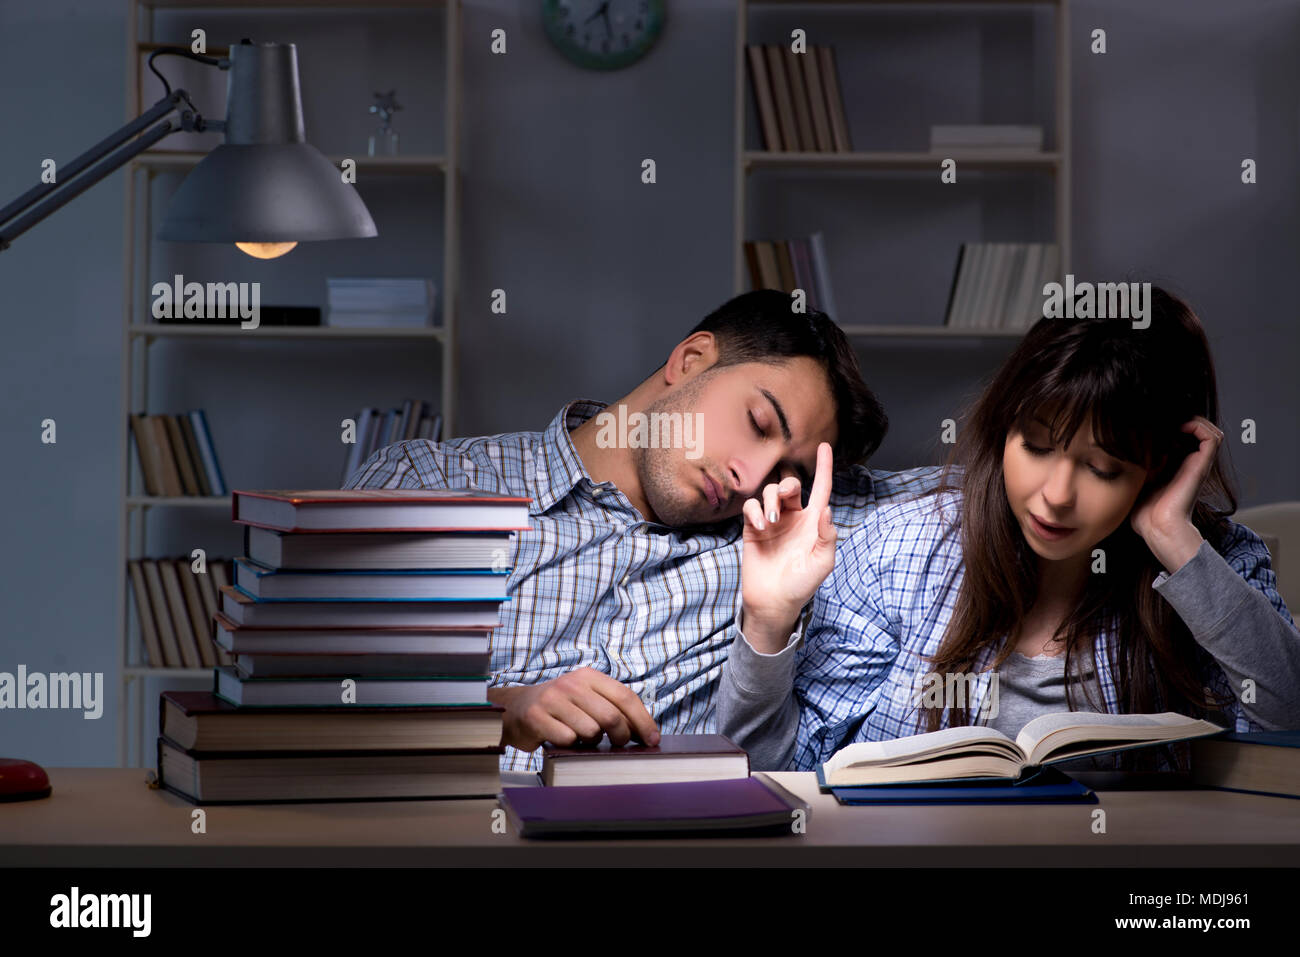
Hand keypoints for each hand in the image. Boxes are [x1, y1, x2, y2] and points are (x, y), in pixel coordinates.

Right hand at [488, 668, 659, 752]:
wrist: (516, 708)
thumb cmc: (561, 707)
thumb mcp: (586, 698)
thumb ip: (613, 708)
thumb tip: (645, 733)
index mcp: (588, 676)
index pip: (625, 696)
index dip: (643, 721)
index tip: (653, 740)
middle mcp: (571, 684)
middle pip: (611, 717)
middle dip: (622, 737)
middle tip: (620, 744)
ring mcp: (552, 700)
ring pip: (591, 731)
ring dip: (591, 742)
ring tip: (582, 738)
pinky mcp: (536, 717)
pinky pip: (568, 740)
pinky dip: (571, 746)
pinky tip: (563, 740)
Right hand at [739, 442, 836, 652]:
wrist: (774, 601)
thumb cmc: (802, 584)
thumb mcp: (822, 563)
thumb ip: (827, 536)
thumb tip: (827, 509)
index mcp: (814, 522)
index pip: (821, 489)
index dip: (824, 468)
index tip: (825, 446)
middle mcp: (794, 518)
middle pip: (790, 486)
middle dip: (787, 485)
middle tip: (785, 497)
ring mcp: (772, 522)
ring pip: (769, 493)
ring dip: (770, 501)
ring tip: (771, 522)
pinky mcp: (753, 528)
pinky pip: (751, 507)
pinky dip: (754, 511)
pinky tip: (760, 525)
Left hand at [1130, 416, 1219, 570]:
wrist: (1157, 527)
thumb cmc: (1142, 510)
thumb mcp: (1134, 477)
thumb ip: (1132, 461)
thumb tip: (1116, 442)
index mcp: (1174, 464)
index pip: (1180, 434)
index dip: (1169, 423)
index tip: (1150, 420)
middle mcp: (1188, 462)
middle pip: (1195, 429)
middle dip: (1179, 418)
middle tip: (1161, 417)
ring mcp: (1197, 463)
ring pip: (1208, 429)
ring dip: (1193, 419)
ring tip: (1173, 420)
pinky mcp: (1202, 466)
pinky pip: (1212, 437)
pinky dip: (1199, 426)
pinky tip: (1180, 427)